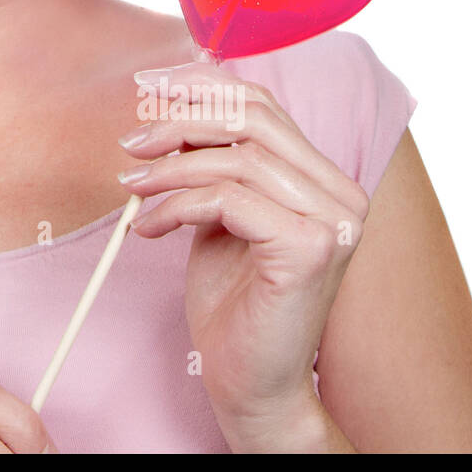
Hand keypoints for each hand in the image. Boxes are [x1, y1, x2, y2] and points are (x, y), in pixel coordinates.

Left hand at [120, 62, 368, 445]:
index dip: (202, 88)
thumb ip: (213, 163)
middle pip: (251, 119)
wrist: (250, 384)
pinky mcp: (307, 250)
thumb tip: (171, 105)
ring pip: (236, 158)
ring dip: (169, 168)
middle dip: (179, 121)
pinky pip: (226, 200)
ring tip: (131, 190)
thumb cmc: (232, 301)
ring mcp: (331, 222)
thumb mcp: (219, 214)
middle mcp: (340, 195)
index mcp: (323, 179)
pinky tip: (150, 229)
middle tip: (131, 144)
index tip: (148, 90)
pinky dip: (176, 206)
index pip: (263, 105)